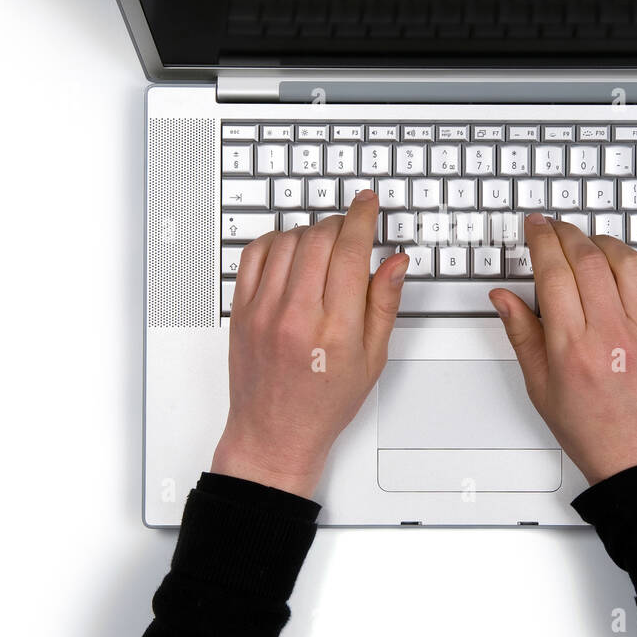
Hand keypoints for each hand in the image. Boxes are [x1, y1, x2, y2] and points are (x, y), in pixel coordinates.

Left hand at [212, 191, 407, 497]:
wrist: (275, 433)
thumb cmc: (324, 403)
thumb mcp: (372, 359)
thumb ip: (384, 304)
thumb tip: (395, 262)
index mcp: (335, 329)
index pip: (351, 251)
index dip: (363, 217)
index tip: (368, 202)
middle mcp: (296, 315)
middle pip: (319, 238)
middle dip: (340, 224)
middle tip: (351, 230)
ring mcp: (263, 311)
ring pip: (288, 241)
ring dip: (311, 233)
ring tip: (324, 248)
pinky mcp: (241, 310)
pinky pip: (255, 254)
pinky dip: (276, 242)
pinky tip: (291, 252)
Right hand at [489, 213, 636, 484]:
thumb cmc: (591, 429)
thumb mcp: (540, 386)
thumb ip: (522, 333)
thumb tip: (503, 296)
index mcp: (573, 348)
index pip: (554, 272)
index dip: (541, 239)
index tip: (535, 227)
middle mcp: (611, 334)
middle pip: (588, 258)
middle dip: (567, 233)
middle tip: (554, 227)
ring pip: (626, 261)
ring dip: (603, 242)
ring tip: (588, 243)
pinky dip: (635, 264)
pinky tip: (621, 267)